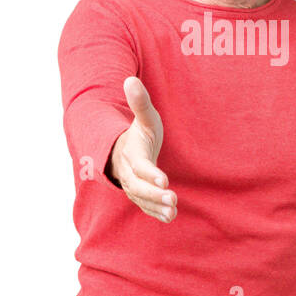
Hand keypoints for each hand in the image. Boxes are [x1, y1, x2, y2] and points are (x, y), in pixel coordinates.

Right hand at [108, 76, 174, 221]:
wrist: (122, 151)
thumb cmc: (138, 134)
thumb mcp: (143, 118)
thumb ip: (139, 102)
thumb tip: (129, 79)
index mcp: (132, 154)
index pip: (140, 166)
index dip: (150, 174)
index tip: (165, 180)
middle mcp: (129, 172)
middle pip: (138, 187)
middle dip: (154, 194)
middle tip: (172, 198)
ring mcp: (132, 185)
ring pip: (141, 199)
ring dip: (156, 206)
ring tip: (172, 212)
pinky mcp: (139, 194)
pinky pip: (145, 206)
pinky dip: (156, 212)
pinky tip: (171, 216)